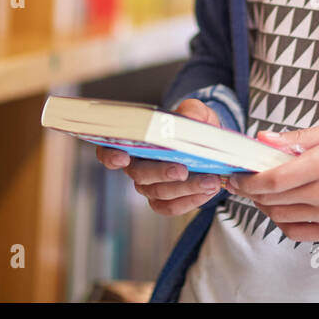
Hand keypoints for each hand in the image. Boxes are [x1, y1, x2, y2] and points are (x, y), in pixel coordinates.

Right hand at [95, 98, 229, 215]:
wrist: (208, 145)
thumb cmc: (193, 126)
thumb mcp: (196, 112)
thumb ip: (192, 111)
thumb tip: (190, 117)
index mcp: (134, 142)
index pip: (108, 150)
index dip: (110, 155)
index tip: (122, 157)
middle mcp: (136, 166)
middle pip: (139, 174)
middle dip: (160, 173)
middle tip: (182, 170)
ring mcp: (148, 186)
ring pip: (158, 192)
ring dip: (185, 188)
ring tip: (210, 180)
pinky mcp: (163, 201)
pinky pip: (171, 207)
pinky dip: (190, 201)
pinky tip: (207, 192)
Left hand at [224, 122, 318, 241]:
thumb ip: (297, 137)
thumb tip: (263, 139)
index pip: (276, 178)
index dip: (250, 180)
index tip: (238, 176)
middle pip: (275, 198)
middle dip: (251, 191)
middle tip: (243, 182)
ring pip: (282, 216)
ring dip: (264, 205)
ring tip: (262, 193)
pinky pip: (297, 232)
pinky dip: (281, 221)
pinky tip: (281, 208)